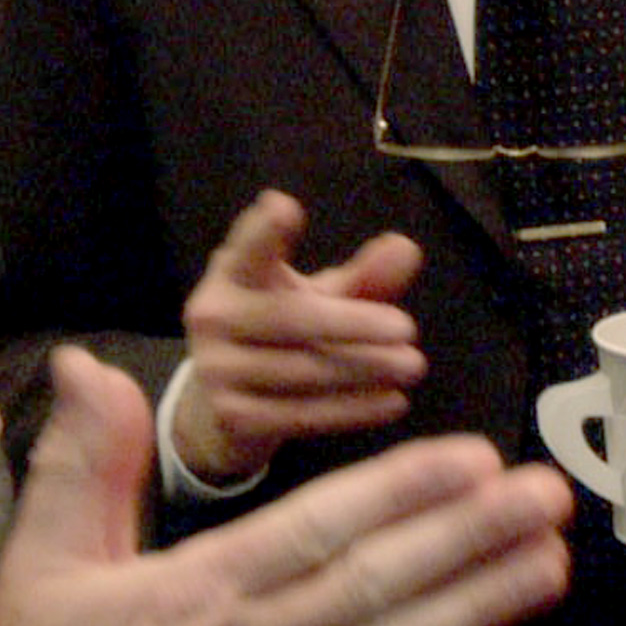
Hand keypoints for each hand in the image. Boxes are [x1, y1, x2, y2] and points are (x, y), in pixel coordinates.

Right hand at [0, 346, 572, 625]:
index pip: (322, 526)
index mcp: (200, 589)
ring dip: (484, 605)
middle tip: (550, 496)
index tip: (476, 460)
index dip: (407, 491)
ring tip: (553, 564)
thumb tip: (84, 365)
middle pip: (382, 581)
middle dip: (474, 534)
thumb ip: (81, 462)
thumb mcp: (41, 562)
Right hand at [173, 191, 427, 480]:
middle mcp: (212, 316)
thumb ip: (361, 278)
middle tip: (409, 329)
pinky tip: (394, 402)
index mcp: (233, 274)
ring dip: (365, 369)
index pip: (248, 249)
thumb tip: (405, 248)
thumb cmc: (280, 335)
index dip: (264, 231)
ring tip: (413, 365)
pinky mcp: (231, 417)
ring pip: (301, 369)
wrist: (227, 410)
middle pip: (290, 317)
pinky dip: (352, 409)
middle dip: (354, 323)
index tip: (283, 208)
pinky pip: (301, 414)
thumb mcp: (317, 300)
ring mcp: (215, 369)